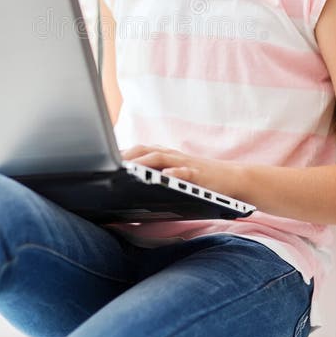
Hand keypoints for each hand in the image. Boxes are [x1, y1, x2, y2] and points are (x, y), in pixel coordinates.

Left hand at [120, 144, 248, 201]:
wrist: (233, 179)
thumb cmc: (200, 179)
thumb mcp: (176, 174)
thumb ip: (157, 175)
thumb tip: (132, 186)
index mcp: (166, 155)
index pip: (139, 150)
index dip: (121, 153)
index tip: (103, 158)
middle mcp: (173, 156)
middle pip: (145, 150)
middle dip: (127, 155)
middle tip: (109, 164)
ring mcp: (185, 164)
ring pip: (161, 158)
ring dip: (144, 162)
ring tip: (129, 168)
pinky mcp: (199, 175)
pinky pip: (185, 173)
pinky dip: (174, 173)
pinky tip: (164, 177)